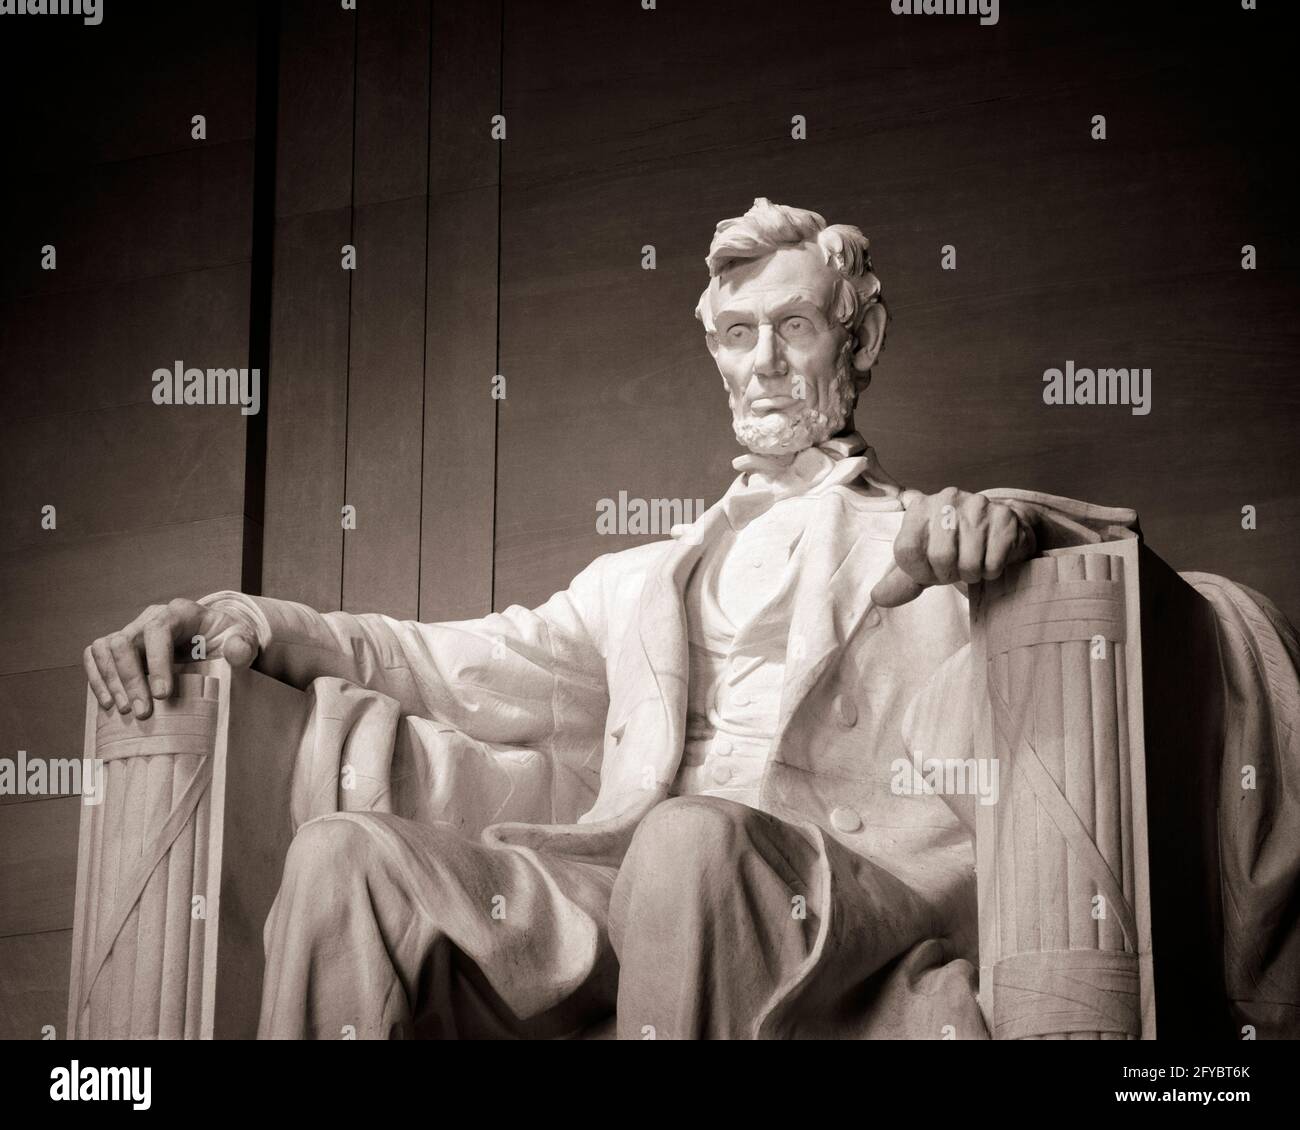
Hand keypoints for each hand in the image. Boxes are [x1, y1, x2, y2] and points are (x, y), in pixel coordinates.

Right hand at [83, 598, 257, 718]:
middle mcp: (151, 618)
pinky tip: (108, 703)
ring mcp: (133, 631)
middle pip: (126, 641)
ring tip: (124, 710)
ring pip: (107, 648)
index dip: (156, 661)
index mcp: (181, 613)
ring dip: (111, 681)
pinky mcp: (121, 646)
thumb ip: (243, 646)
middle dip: (131, 679)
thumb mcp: (244, 641)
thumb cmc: (229, 640)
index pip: (158, 630)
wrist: (218, 642)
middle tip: (142, 712)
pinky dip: (97, 678)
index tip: (163, 694)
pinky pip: (96, 655)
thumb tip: (235, 651)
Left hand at [870, 487, 1035, 608]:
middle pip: (939, 557)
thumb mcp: (924, 562)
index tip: (930, 572)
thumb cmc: (955, 547)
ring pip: (968, 562)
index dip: (918, 572)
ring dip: (971, 574)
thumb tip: (878, 597)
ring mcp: (977, 505)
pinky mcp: (1004, 518)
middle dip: (948, 574)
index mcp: (919, 507)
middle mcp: (946, 499)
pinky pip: (992, 563)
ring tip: (973, 562)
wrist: (996, 531)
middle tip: (955, 568)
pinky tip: (989, 557)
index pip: (906, 550)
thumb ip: (901, 581)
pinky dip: (991, 571)